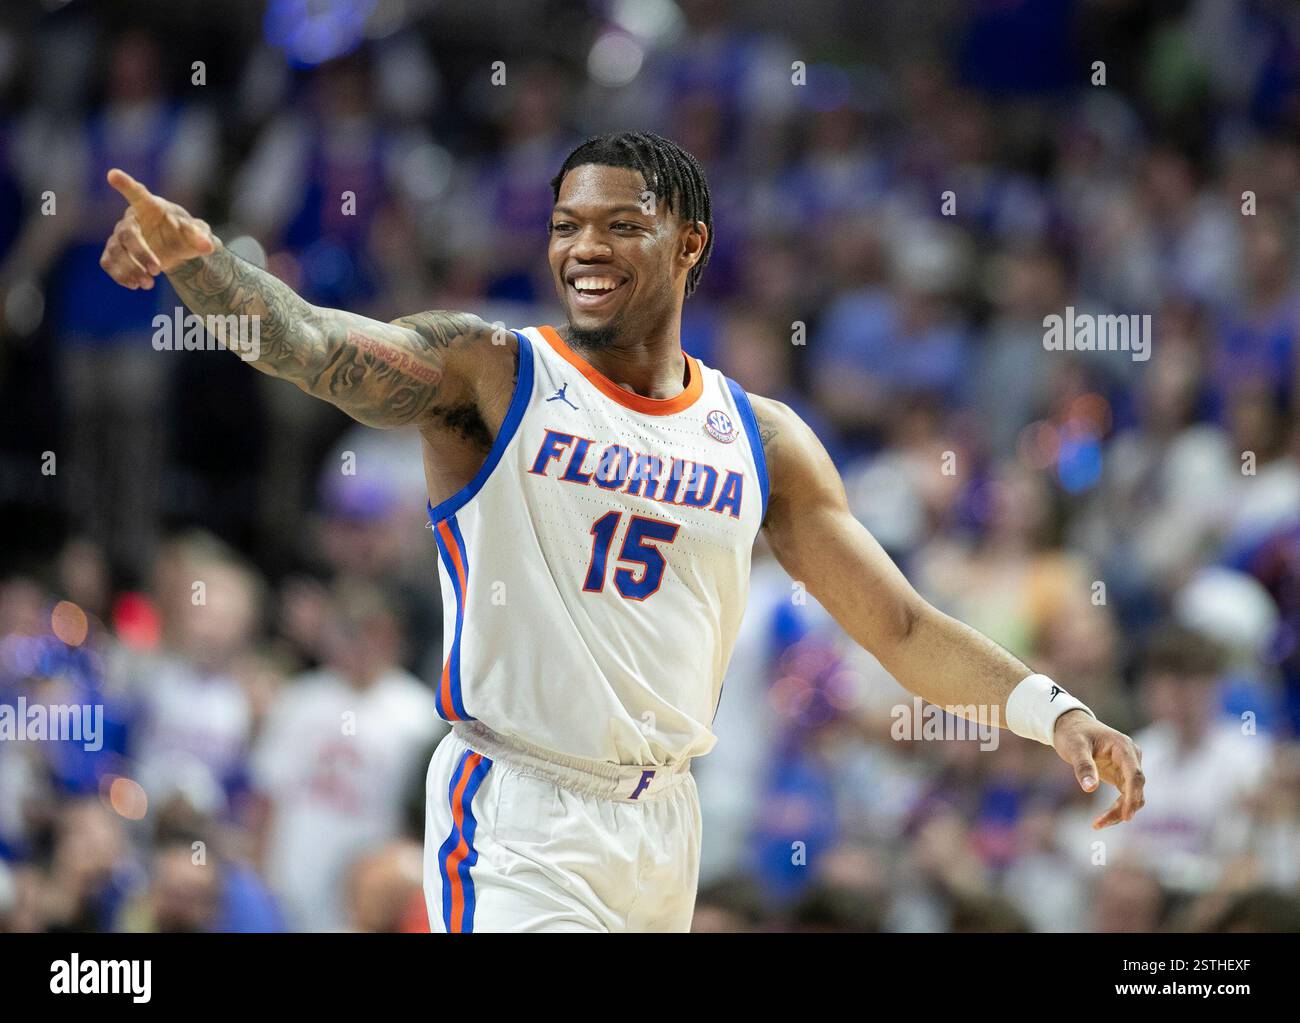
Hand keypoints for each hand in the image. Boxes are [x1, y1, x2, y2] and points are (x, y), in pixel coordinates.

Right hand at [100, 168, 215, 287]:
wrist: (173, 246)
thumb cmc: (183, 232)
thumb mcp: (196, 233)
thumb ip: (200, 236)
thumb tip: (209, 246)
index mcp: (150, 207)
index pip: (137, 193)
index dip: (125, 184)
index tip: (113, 174)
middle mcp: (131, 219)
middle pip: (126, 233)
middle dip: (140, 253)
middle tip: (157, 270)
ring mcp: (119, 236)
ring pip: (115, 251)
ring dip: (130, 269)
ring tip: (148, 284)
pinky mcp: (115, 252)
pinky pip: (108, 262)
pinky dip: (119, 275)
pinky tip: (135, 284)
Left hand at [1053, 709, 1144, 828]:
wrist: (1071, 725)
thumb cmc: (1073, 733)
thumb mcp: (1074, 747)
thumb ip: (1083, 765)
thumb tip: (1090, 788)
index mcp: (1124, 748)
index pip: (1135, 775)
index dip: (1133, 797)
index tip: (1127, 817)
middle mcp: (1131, 758)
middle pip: (1135, 789)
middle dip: (1122, 809)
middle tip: (1099, 824)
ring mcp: (1128, 767)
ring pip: (1132, 796)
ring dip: (1119, 812)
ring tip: (1097, 824)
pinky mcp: (1122, 775)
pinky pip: (1125, 796)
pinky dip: (1116, 808)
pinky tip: (1101, 820)